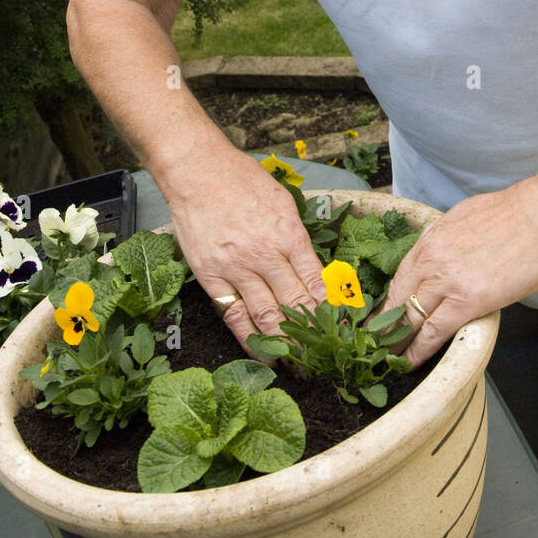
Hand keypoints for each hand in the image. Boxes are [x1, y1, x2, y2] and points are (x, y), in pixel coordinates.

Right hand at [166, 152, 326, 355]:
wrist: (196, 170)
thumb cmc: (240, 179)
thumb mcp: (282, 201)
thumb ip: (297, 237)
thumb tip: (313, 270)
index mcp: (289, 234)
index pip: (317, 283)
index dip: (331, 311)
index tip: (341, 331)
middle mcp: (265, 255)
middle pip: (296, 304)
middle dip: (313, 335)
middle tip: (326, 359)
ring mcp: (236, 268)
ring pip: (267, 316)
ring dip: (286, 345)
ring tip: (300, 367)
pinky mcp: (210, 276)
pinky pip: (234, 315)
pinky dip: (249, 339)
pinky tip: (263, 355)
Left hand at [375, 168, 537, 367]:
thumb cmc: (514, 214)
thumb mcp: (463, 218)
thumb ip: (446, 242)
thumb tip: (443, 256)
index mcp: (430, 239)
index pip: (398, 277)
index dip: (387, 302)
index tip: (379, 317)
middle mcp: (431, 259)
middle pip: (397, 299)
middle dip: (384, 326)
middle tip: (374, 345)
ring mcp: (447, 281)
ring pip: (410, 318)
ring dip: (397, 342)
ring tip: (387, 360)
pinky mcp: (468, 301)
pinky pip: (434, 332)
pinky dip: (418, 351)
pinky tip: (409, 363)